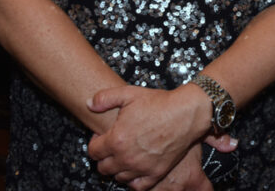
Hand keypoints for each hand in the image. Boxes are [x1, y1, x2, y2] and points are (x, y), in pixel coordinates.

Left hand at [87, 84, 211, 187]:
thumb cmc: (159, 103)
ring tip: (125, 155)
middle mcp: (126, 157)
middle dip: (104, 157)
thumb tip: (89, 103)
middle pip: (103, 167)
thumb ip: (104, 98)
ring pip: (118, 177)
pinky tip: (135, 169)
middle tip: (113, 146)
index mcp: (116, 139)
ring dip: (118, 168)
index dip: (96, 143)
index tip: (103, 137)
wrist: (186, 113)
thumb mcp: (128, 93)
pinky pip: (137, 186)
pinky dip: (133, 180)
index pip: (93, 151)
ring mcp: (141, 167)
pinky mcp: (156, 172)